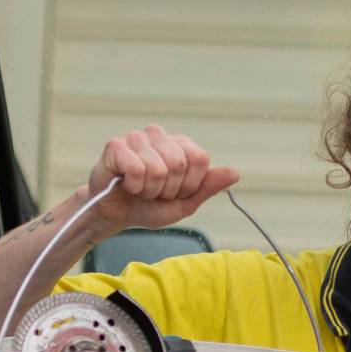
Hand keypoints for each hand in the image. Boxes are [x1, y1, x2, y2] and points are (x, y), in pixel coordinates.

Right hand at [87, 125, 238, 230]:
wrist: (115, 215)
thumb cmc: (148, 207)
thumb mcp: (184, 203)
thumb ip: (208, 187)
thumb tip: (235, 173)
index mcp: (180, 145)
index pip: (200, 159)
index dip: (189, 184)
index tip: (175, 192)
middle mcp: (159, 136)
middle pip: (179, 163)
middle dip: (167, 189)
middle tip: (154, 192)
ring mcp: (137, 138)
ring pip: (158, 168)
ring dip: (149, 190)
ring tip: (139, 189)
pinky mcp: (116, 145)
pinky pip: (136, 169)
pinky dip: (133, 185)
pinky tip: (126, 184)